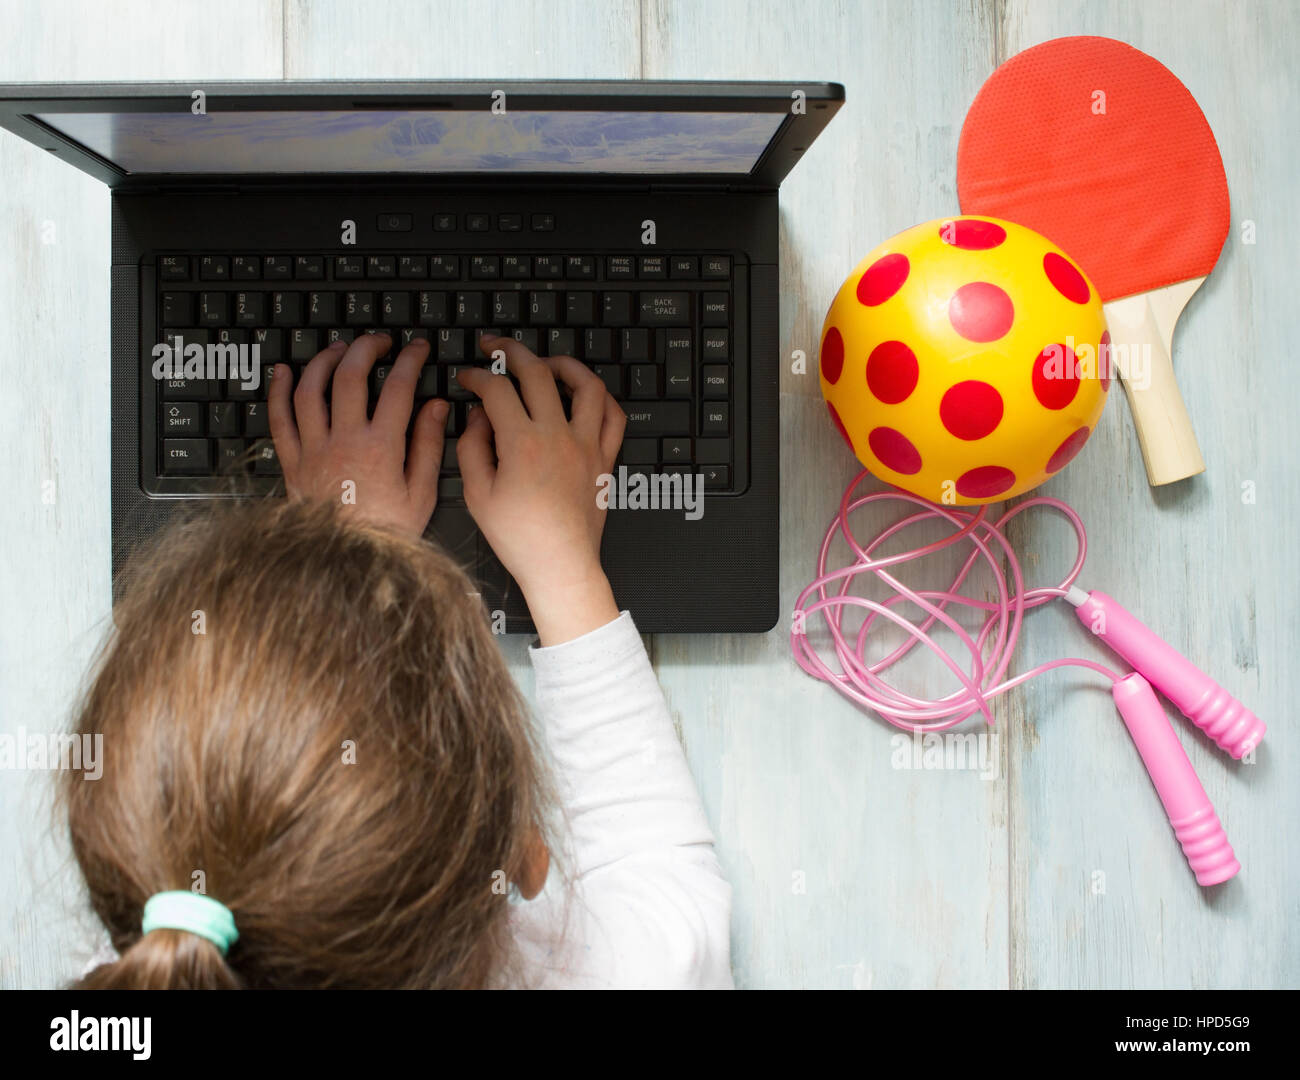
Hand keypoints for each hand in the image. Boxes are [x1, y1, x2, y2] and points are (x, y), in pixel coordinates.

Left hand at [268, 333, 448, 539]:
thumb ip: (429, 446)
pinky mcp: (292, 462)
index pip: (398, 388)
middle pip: (350, 377)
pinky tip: (283, 371)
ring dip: (324, 361)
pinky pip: (279, 419)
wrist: (343, 565)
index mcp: (381, 448)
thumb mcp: (421, 494)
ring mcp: (313, 449)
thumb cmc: (385, 533)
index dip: (410, 360)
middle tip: (379, 341)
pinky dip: (278, 391)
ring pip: (311, 390)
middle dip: (366, 348)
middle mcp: (344, 441)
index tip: (418, 348)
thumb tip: (437, 408)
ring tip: (339, 348)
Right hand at [457, 335, 624, 644]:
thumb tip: (477, 417)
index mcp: (522, 444)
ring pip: (585, 385)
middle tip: (495, 347)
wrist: (560, 566)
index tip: (466, 377)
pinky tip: (585, 394)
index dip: (476, 376)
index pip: (496, 390)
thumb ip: (472, 447)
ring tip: (545, 362)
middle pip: (537, 373)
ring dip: (563, 364)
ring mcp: (586, 445)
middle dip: (511, 351)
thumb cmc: (520, 538)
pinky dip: (601, 397)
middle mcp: (558, 436)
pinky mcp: (604, 459)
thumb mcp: (477, 495)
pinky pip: (613, 416)